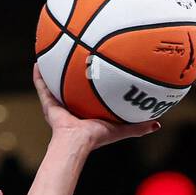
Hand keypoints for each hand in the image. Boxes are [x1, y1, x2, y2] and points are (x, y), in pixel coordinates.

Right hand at [32, 64, 159, 150]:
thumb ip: (138, 127)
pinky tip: (38, 60)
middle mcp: (72, 107)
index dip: (92, 83)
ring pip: (55, 84)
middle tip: (75, 55)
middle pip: (72, 86)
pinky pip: (42, 87)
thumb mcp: (121, 128)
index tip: (96, 67)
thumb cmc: (97, 137)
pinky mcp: (48, 105)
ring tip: (53, 53)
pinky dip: (39, 75)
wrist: (76, 142)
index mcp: (87, 112)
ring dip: (53, 70)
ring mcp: (58, 106)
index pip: (90, 94)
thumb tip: (157, 124)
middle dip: (73, 72)